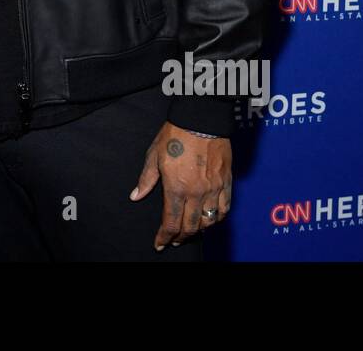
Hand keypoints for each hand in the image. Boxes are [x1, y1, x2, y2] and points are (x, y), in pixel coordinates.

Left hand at [130, 122, 231, 250]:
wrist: (201, 119)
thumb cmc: (175, 135)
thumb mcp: (154, 155)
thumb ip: (146, 179)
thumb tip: (136, 196)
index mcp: (176, 187)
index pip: (171, 222)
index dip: (164, 237)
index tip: (160, 243)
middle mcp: (196, 192)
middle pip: (190, 226)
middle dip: (181, 237)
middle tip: (175, 240)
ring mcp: (214, 188)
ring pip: (209, 221)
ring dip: (199, 230)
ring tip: (191, 231)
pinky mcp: (226, 182)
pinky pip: (224, 208)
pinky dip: (217, 218)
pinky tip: (211, 219)